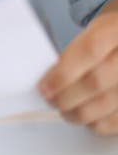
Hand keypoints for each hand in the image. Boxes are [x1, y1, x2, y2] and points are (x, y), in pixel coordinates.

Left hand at [38, 9, 117, 134]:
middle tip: (50, 99)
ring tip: (64, 110)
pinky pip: (116, 121)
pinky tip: (87, 117)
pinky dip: (97, 123)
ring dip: (78, 113)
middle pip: (96, 82)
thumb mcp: (94, 31)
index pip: (89, 51)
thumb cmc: (112, 38)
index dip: (64, 72)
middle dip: (66, 96)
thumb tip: (51, 77)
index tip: (44, 87)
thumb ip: (76, 51)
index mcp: (116, 30)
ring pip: (105, 105)